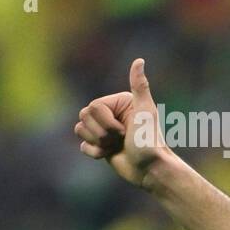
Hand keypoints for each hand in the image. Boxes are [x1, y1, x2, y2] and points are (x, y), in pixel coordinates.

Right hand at [74, 58, 175, 188]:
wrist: (150, 169)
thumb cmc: (149, 141)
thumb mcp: (145, 111)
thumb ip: (140, 87)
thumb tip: (139, 60)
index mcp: (118, 102)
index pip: (93, 107)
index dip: (106, 122)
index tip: (126, 130)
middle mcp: (110, 113)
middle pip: (83, 116)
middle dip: (102, 132)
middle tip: (122, 139)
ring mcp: (104, 129)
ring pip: (80, 130)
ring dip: (98, 142)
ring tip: (116, 146)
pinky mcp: (100, 144)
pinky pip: (82, 145)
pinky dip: (95, 152)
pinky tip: (109, 155)